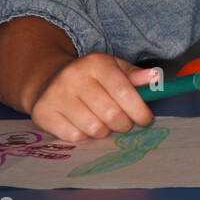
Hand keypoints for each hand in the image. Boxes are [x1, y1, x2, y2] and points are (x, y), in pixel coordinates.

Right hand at [29, 53, 157, 141]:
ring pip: (94, 128)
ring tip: (103, 122)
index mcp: (96, 63)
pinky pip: (75, 136)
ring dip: (105, 131)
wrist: (48, 79)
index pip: (124, 91)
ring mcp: (57, 95)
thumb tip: (155, 77)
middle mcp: (74, 77)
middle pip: (111, 114)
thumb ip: (135, 75)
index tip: (145, 119)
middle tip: (124, 123)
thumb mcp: (113, 68)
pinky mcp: (43, 113)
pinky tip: (83, 125)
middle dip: (124, 124)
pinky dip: (85, 136)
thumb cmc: (90, 77)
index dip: (139, 110)